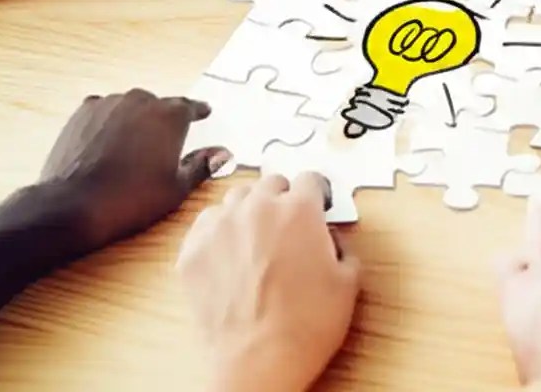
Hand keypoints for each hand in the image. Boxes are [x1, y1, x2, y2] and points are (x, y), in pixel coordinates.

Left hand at [40, 89, 227, 250]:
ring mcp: (107, 104)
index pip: (190, 106)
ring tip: (132, 145)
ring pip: (128, 106)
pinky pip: (103, 112)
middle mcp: (140, 100)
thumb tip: (223, 153)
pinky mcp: (81, 112)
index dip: (197, 112)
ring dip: (134, 120)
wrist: (74, 204)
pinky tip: (106, 143)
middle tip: (163, 141)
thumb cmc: (132, 198)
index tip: (203, 113)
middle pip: (157, 105)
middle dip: (161, 120)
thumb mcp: (176, 188)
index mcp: (169, 116)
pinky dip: (108, 123)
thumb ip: (201, 165)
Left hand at [177, 173, 359, 391]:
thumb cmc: (305, 326)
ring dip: (249, 212)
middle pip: (271, 184)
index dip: (317, 194)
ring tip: (256, 242)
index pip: (310, 179)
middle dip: (282, 200)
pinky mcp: (193, 249)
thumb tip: (331, 242)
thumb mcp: (348, 284)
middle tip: (287, 229)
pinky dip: (218, 234)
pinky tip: (229, 258)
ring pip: (235, 200)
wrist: (257, 361)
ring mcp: (220, 226)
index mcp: (299, 209)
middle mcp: (257, 207)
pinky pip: (205, 225)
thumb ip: (342, 248)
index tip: (316, 205)